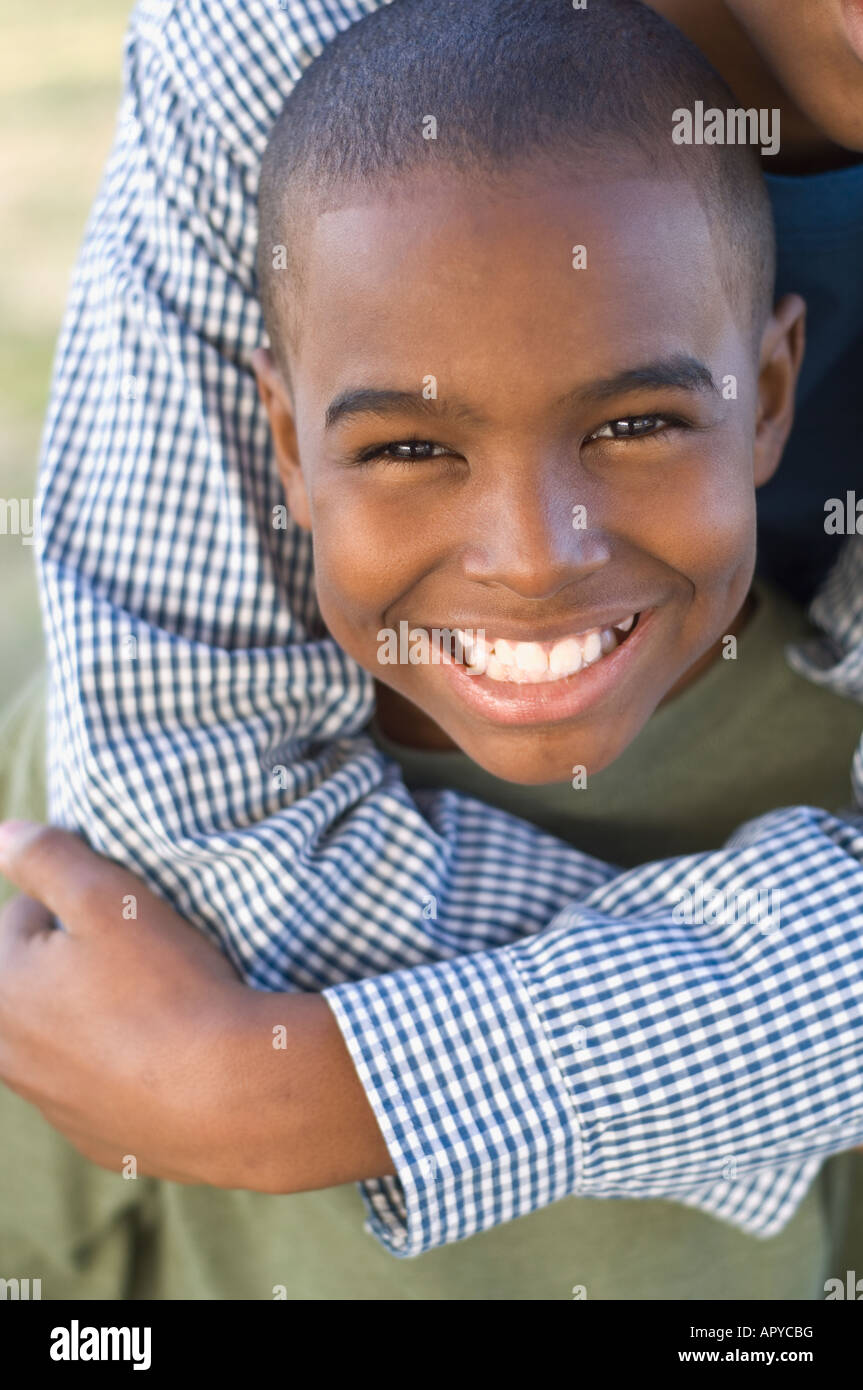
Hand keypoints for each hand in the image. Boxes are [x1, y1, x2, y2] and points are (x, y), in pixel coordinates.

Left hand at [0, 821, 393, 1189]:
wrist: (231, 1094)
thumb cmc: (168, 988)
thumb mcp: (109, 899)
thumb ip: (47, 858)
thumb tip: (3, 835)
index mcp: (1, 991)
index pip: (22, 917)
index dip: (79, 903)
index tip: (127, 915)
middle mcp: (9, 1056)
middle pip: (39, 980)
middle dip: (79, 961)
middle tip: (146, 957)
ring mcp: (52, 1105)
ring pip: (66, 1035)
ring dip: (98, 1014)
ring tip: (160, 1005)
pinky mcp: (95, 1138)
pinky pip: (100, 1086)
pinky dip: (124, 1066)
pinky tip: (168, 1055)